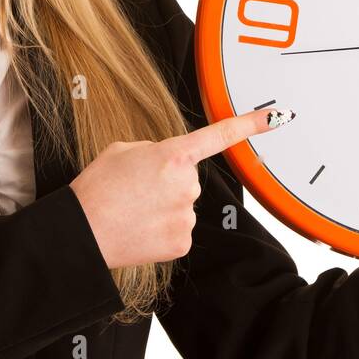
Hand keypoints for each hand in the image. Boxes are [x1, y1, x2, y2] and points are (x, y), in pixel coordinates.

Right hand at [69, 105, 297, 268]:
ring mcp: (187, 215)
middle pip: (188, 179)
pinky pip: (179, 230)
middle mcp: (187, 184)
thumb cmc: (97, 189)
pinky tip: (141, 229)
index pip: (219, 136)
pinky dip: (162, 230)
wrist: (82, 233)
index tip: (276, 116)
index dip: (250, 125)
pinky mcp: (183, 242)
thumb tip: (169, 164)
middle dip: (168, 182)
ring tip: (133, 211)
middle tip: (135, 191)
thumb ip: (155, 151)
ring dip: (164, 207)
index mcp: (172, 155)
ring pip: (183, 206)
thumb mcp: (122, 151)